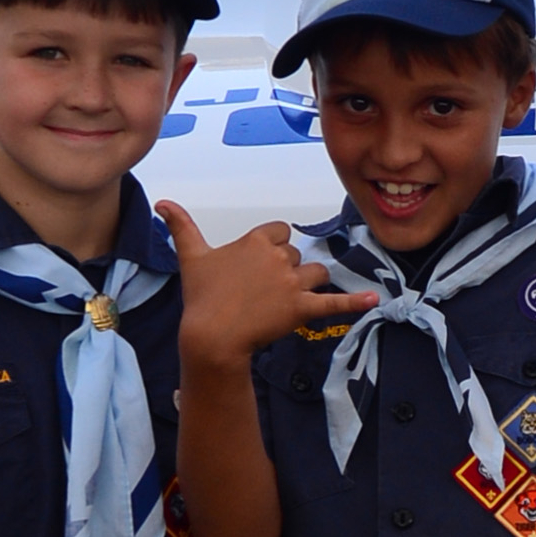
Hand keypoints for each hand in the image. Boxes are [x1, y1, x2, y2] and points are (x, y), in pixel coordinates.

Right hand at [159, 202, 378, 367]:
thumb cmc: (202, 296)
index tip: (259, 265)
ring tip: (289, 301)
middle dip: (287, 270)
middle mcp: (278, 257)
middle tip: (263, 292)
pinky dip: (355, 302)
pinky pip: (334, 303)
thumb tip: (162, 201)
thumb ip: (181, 226)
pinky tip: (373, 300)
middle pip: (297, 255)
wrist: (212, 335)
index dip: (273, 247)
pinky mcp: (302, 308)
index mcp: (257, 240)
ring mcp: (292, 283)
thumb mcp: (191, 256)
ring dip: (309, 285)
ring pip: (316, 274)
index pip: (280, 232)